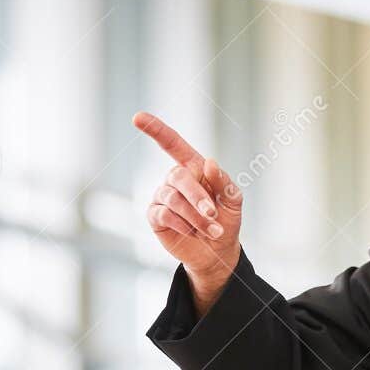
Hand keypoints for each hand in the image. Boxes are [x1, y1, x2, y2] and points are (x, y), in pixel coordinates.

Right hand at [136, 112, 242, 307]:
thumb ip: (224, 181)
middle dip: (198, 196)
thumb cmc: (225, 222)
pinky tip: (190, 231)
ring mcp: (163, 197)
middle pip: (178, 176)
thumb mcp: (233, 201)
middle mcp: (175, 180)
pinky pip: (164, 213)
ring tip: (212, 229)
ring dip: (195, 215)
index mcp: (193, 168)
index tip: (137, 117)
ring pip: (173, 198)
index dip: (155, 129)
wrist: (217, 252)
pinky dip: (181, 222)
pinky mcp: (155, 217)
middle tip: (213, 213)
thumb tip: (209, 162)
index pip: (172, 144)